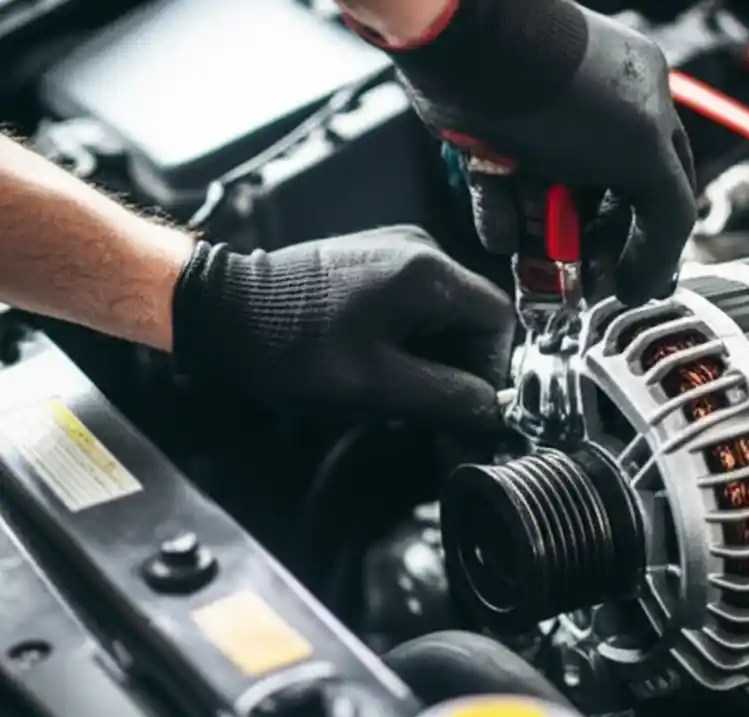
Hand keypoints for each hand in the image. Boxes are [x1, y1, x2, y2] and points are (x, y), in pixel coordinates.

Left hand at [172, 227, 514, 426]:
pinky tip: (384, 361)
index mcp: (429, 273)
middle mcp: (421, 249)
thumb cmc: (291, 346)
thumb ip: (447, 397)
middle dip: (463, 364)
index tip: (468, 403)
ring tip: (400, 384)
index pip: (500, 321)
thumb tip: (493, 411)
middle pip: (476, 315)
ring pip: (449, 312)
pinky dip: (415, 336)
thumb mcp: (377, 386)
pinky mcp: (375, 259)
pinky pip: (420, 301)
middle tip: (433, 405)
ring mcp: (397, 249)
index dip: (492, 369)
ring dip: (437, 353)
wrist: (224, 310)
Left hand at [360, 0, 696, 304]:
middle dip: (593, 247)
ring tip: (532, 253)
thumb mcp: (644, 155)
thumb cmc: (568, 92)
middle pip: (604, 205)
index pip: (662, 187)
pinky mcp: (492, 137)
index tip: (635, 286)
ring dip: (542, 237)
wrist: (475, 49)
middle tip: (583, 280)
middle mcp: (597, 115)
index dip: (653, 242)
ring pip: (550, 205)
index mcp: (645, 105)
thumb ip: (668, 219)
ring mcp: (542, 127)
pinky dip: (501, 218)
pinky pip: (503, 193)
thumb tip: (651, 283)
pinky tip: (503, 228)